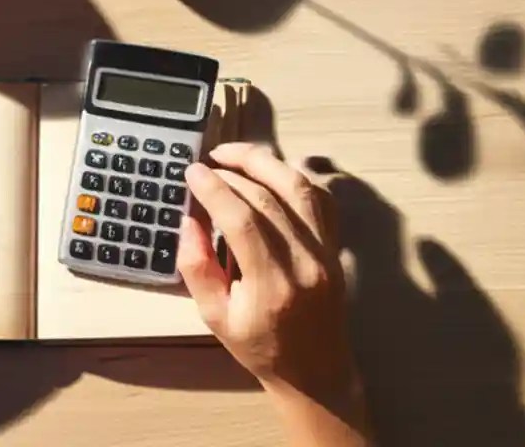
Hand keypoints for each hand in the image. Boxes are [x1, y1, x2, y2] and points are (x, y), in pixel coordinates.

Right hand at [180, 143, 368, 444]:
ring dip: (265, 162)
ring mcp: (327, 252)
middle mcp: (306, 263)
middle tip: (206, 164)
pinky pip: (320, 198)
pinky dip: (294, 176)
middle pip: (269, 199)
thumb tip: (188, 220)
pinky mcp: (336, 246)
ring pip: (300, 188)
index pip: (243, 220)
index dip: (215, 189)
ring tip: (233, 154)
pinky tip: (269, 170)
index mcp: (272, 287)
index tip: (193, 172)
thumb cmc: (260, 347)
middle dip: (233, 173)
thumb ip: (196, 268)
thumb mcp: (215, 317)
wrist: (315, 371)